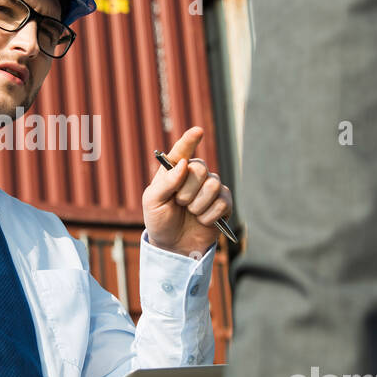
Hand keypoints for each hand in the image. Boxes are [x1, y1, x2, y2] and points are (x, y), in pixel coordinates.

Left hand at [143, 126, 233, 255]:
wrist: (173, 246)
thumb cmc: (160, 221)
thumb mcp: (153, 202)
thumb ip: (166, 182)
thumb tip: (184, 164)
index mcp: (174, 171)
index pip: (182, 150)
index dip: (190, 139)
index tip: (198, 131)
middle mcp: (193, 176)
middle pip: (200, 168)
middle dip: (187, 190)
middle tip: (179, 203)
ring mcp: (210, 188)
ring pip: (213, 185)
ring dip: (199, 204)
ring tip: (191, 213)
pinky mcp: (223, 203)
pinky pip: (223, 202)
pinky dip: (209, 215)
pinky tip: (202, 220)